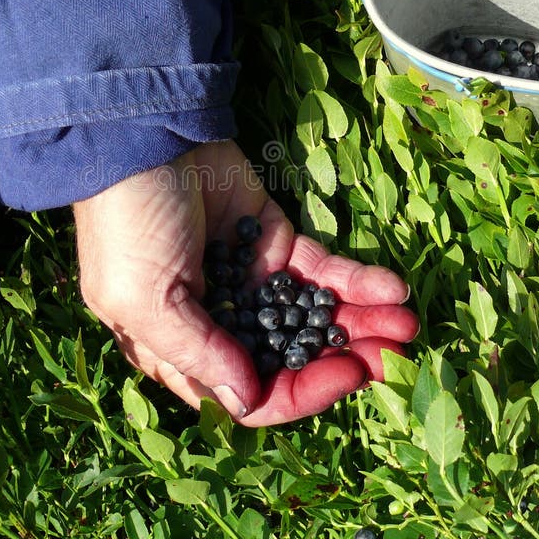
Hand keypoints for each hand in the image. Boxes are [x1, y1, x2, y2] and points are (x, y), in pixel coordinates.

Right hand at [74, 140, 418, 425]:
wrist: (145, 136)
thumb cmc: (128, 225)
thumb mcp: (144, 298)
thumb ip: (198, 353)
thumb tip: (248, 402)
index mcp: (181, 347)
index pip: (249, 395)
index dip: (300, 395)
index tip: (346, 377)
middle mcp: (222, 321)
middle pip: (294, 359)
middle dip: (346, 362)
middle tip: (399, 359)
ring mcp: (253, 281)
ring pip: (316, 316)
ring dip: (364, 325)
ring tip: (410, 326)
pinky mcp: (277, 240)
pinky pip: (323, 268)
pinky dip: (359, 280)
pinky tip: (393, 287)